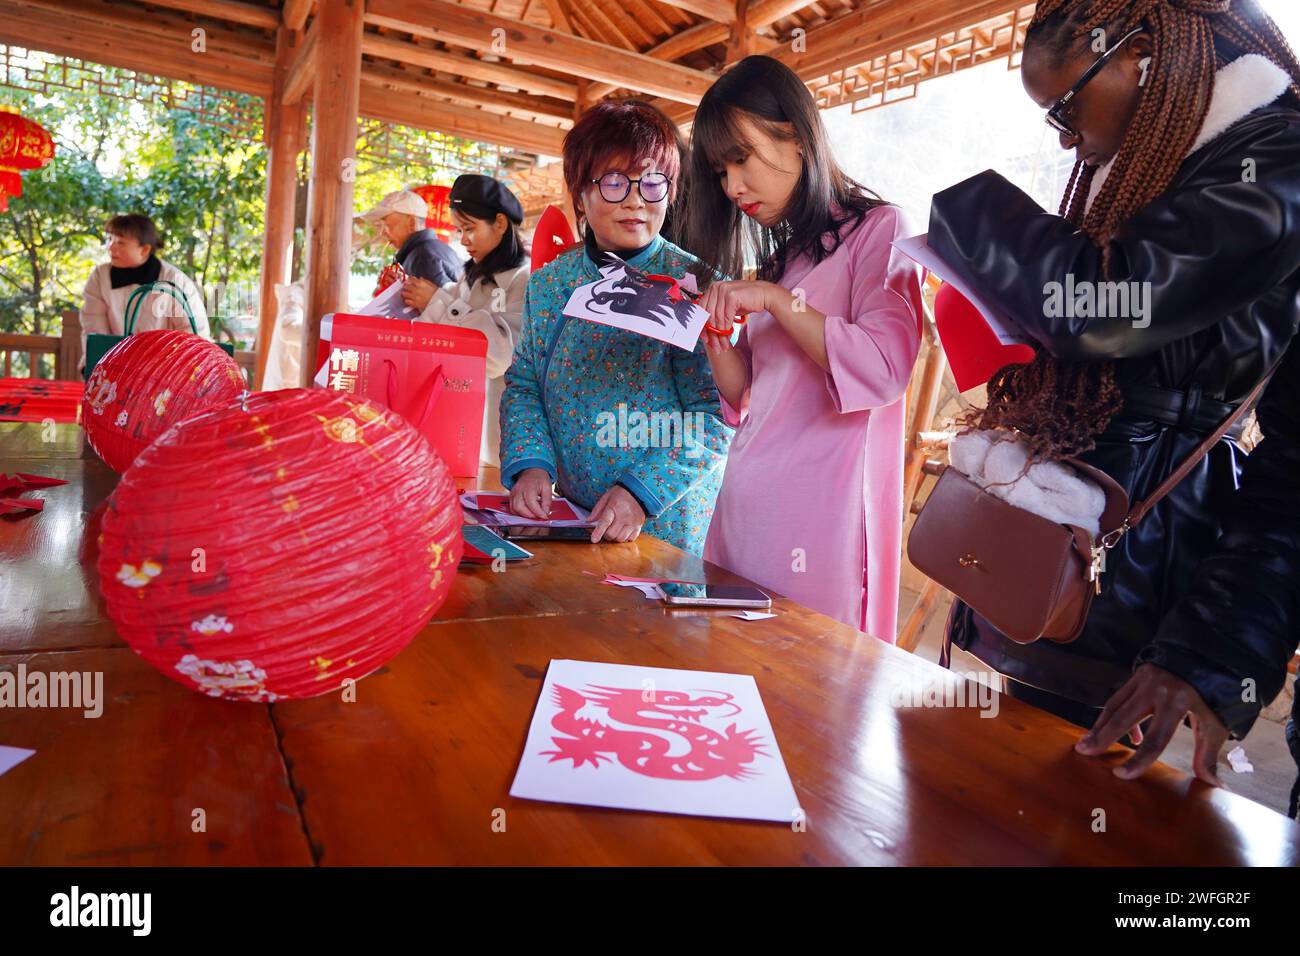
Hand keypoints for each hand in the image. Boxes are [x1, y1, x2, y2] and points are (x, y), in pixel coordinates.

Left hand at [401, 277, 436, 310]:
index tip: (408, 282)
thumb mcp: (431, 284)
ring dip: (405, 294)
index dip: (408, 280)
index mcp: (420, 283)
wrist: (439, 303)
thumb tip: (419, 278)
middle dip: (405, 287)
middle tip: (406, 288)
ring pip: (404, 294)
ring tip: (406, 294)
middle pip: (405, 286)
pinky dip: (407, 300)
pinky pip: (406, 301)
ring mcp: (415, 297)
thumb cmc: (436, 293)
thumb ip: (424, 281)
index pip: (410, 279)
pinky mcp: (415, 303)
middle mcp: (416, 289)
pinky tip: (409, 300)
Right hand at [508, 468, 552, 519]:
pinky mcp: (511, 497)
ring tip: (533, 516)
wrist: (531, 471)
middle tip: (538, 517)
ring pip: (514, 509)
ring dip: (524, 516)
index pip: (531, 503)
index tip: (544, 517)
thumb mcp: (548, 487)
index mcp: (529, 487)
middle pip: (519, 507)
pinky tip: (527, 513)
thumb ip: (547, 501)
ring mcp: (513, 494)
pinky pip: (512, 509)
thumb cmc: (539, 478)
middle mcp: (518, 490)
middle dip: (529, 516)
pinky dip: (519, 514)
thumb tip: (545, 513)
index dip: (538, 512)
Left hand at [588, 485, 644, 542]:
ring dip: (615, 537)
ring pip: (621, 539)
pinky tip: (623, 531)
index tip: (594, 540)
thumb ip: (597, 509)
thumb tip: (588, 521)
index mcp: (614, 507)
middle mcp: (624, 516)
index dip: (598, 532)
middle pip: (612, 534)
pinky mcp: (639, 526)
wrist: (639, 492)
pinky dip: (625, 538)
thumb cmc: (621, 494)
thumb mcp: (607, 497)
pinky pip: (630, 539)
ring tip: (615, 530)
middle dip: (606, 535)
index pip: (605, 522)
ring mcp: (633, 522)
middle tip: (606, 530)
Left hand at [698, 281, 775, 342]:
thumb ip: (715, 314)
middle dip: (712, 334)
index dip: (702, 326)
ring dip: (720, 335)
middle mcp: (715, 287)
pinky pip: (726, 317)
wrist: (763, 295)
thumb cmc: (745, 302)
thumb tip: (704, 331)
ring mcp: (723, 290)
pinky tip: (728, 337)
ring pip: (717, 318)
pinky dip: (727, 329)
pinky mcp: (731, 295)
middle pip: (708, 315)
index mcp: (712, 288)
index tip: (705, 339)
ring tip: (723, 345)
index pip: (701, 309)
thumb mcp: (726, 307)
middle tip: (716, 347)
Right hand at [1075, 663, 1229, 784]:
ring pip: (1114, 706)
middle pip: (1123, 718)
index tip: (1120, 774)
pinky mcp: (1137, 674)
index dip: (1138, 760)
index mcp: (1178, 704)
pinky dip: (1111, 715)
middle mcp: (1157, 690)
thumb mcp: (1214, 724)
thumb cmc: (1212, 696)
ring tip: (1085, 743)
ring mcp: (1144, 679)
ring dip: (1099, 726)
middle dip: (1102, 737)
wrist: (1206, 658)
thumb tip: (1214, 784)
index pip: (1156, 739)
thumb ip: (1208, 754)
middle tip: (1083, 752)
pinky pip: (1119, 697)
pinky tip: (1110, 729)